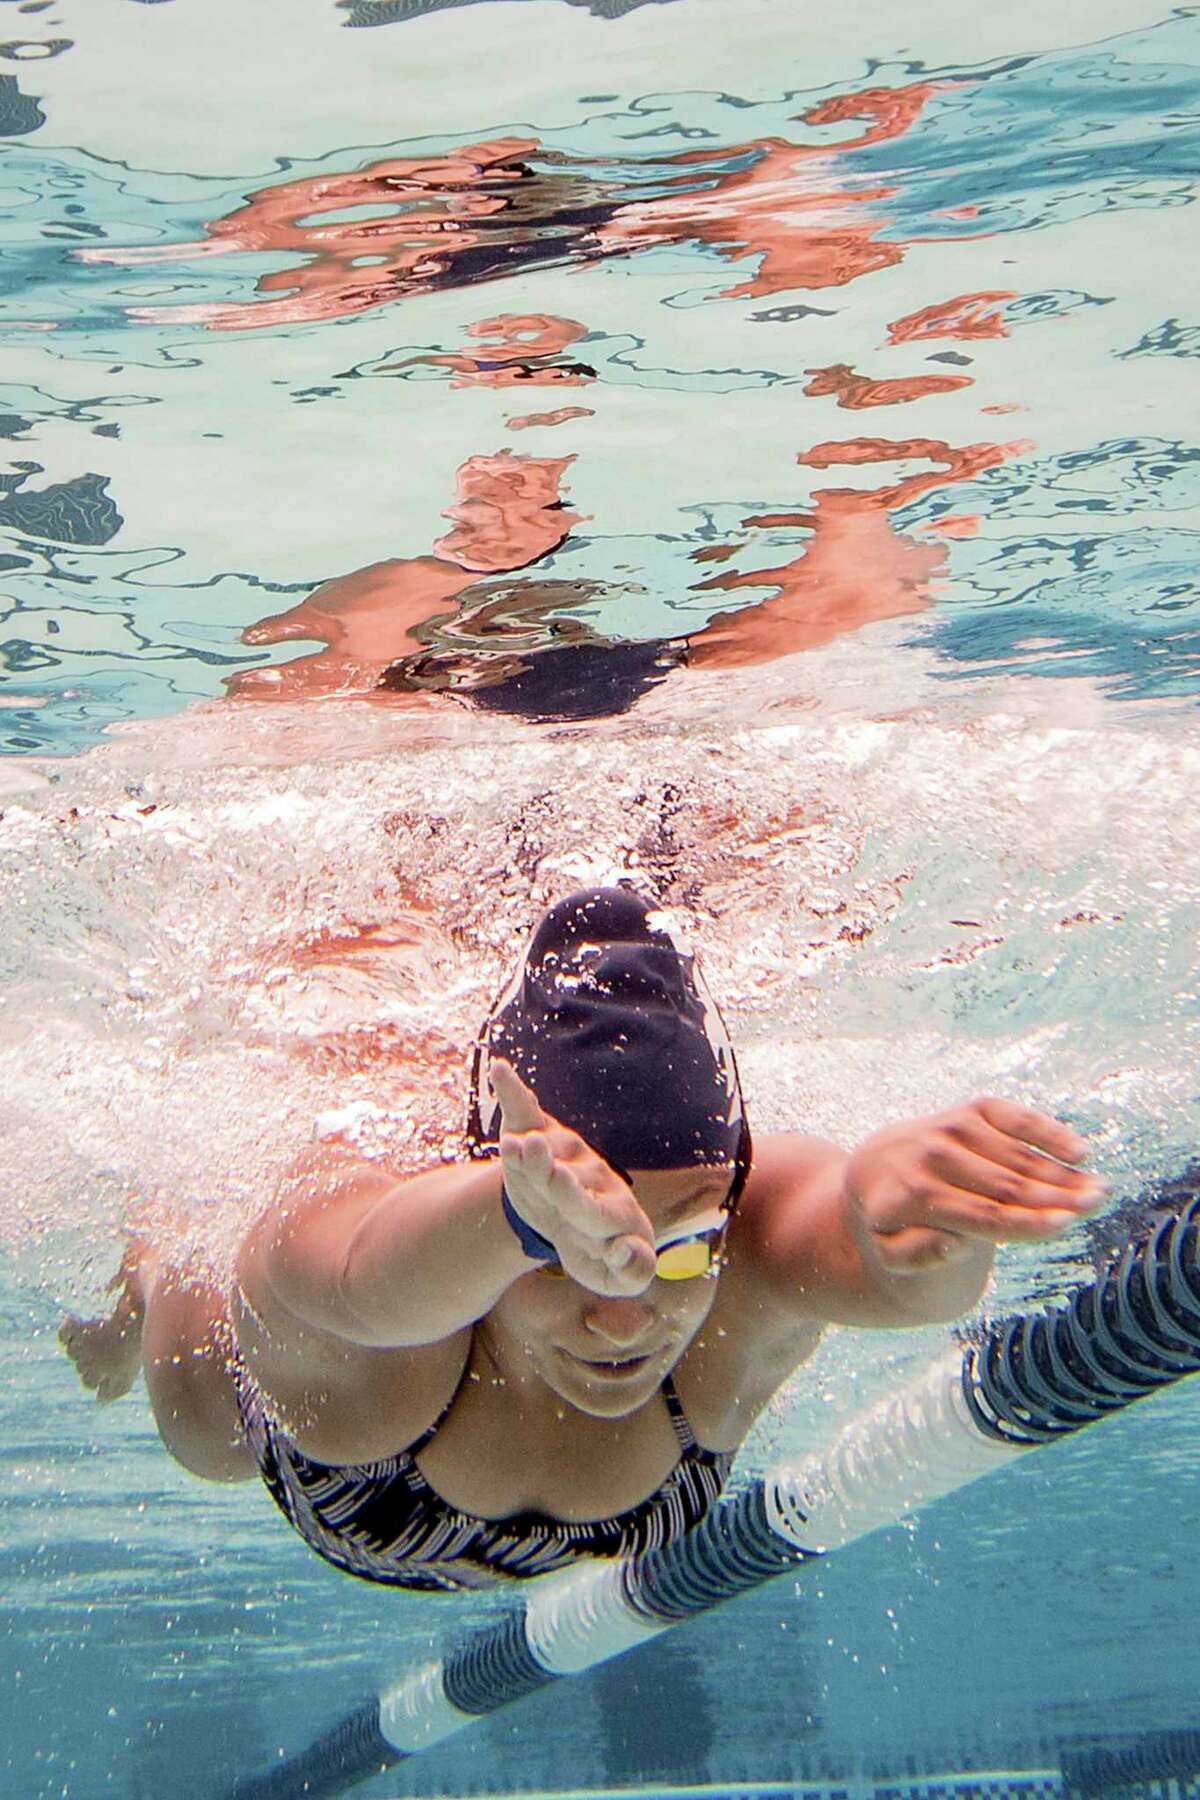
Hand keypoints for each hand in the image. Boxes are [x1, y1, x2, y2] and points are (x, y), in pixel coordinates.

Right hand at [490, 1059, 657, 1294]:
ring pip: (545, 1151)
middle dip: (557, 1180)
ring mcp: (565, 1154)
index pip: (597, 1215)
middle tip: (544, 1168)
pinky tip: (500, 1069)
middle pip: (569, 1183)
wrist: (575, 1222)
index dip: (590, 1218)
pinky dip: (512, 1092)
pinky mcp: (539, 1135)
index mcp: (612, 1212)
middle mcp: (590, 1177)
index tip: (589, 1220)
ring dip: (529, 1151)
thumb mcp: (618, 1274)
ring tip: (516, 1144)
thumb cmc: (600, 1250)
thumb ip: (630, 1271)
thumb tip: (623, 1248)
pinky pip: (525, 1111)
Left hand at [844, 1097, 1105, 1272]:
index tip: (1066, 1224)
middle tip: (1099, 1203)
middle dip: (1057, 1195)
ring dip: (1062, 1173)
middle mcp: (930, 1155)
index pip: (981, 1214)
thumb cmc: (893, 1222)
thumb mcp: (890, 1250)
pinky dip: (1048, 1132)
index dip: (1027, 1221)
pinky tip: (1079, 1151)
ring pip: (1017, 1156)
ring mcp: (950, 1127)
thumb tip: (954, 1244)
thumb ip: (914, 1255)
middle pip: (1007, 1184)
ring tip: (1101, 1190)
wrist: (876, 1171)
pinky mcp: (969, 1111)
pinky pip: (1016, 1119)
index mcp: (911, 1195)